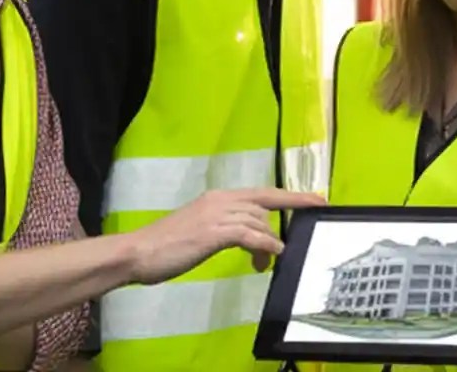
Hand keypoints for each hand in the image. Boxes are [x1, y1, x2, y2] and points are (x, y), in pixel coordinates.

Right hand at [126, 188, 325, 284]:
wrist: (138, 253)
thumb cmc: (166, 246)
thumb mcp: (201, 231)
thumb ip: (226, 230)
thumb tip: (250, 239)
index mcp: (218, 197)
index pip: (264, 192)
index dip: (293, 196)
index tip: (318, 200)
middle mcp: (221, 200)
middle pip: (266, 207)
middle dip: (281, 225)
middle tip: (285, 248)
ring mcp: (217, 214)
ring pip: (260, 222)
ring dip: (268, 244)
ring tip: (261, 264)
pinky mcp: (214, 232)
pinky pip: (251, 235)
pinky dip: (265, 245)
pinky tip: (269, 257)